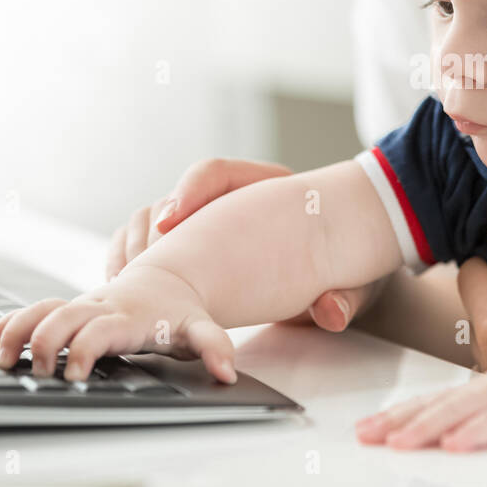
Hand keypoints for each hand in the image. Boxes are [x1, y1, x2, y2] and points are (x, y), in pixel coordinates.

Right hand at [0, 265, 237, 383]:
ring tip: (1, 360)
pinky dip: (9, 325)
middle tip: (38, 374)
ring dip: (17, 332)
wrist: (169, 279)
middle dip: (44, 345)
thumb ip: (215, 347)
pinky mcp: (69, 308)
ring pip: (41, 310)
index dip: (83, 351)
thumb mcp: (201, 328)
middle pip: (61, 318)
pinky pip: (33, 311)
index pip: (98, 331)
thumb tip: (227, 372)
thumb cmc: (180, 310)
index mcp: (126, 316)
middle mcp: (99, 307)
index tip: (76, 376)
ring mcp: (81, 305)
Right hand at [105, 157, 383, 331]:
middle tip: (147, 266)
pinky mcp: (187, 254)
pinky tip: (130, 294)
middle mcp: (229, 204)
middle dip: (153, 232)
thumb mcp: (356, 282)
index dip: (189, 190)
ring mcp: (203, 227)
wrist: (343, 281)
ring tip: (133, 284)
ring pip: (148, 224)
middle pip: (171, 201)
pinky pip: (140, 250)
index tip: (172, 220)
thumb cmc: (349, 272)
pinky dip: (129, 268)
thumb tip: (330, 312)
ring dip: (136, 252)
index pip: (216, 173)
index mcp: (270, 190)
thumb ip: (347, 296)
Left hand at [355, 331, 486, 450]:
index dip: (400, 409)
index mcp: (482, 383)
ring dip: (423, 427)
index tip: (371, 424)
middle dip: (395, 421)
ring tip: (394, 442)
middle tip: (364, 436)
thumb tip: (458, 422)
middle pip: (434, 406)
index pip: (433, 398)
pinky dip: (476, 434)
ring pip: (458, 413)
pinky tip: (454, 445)